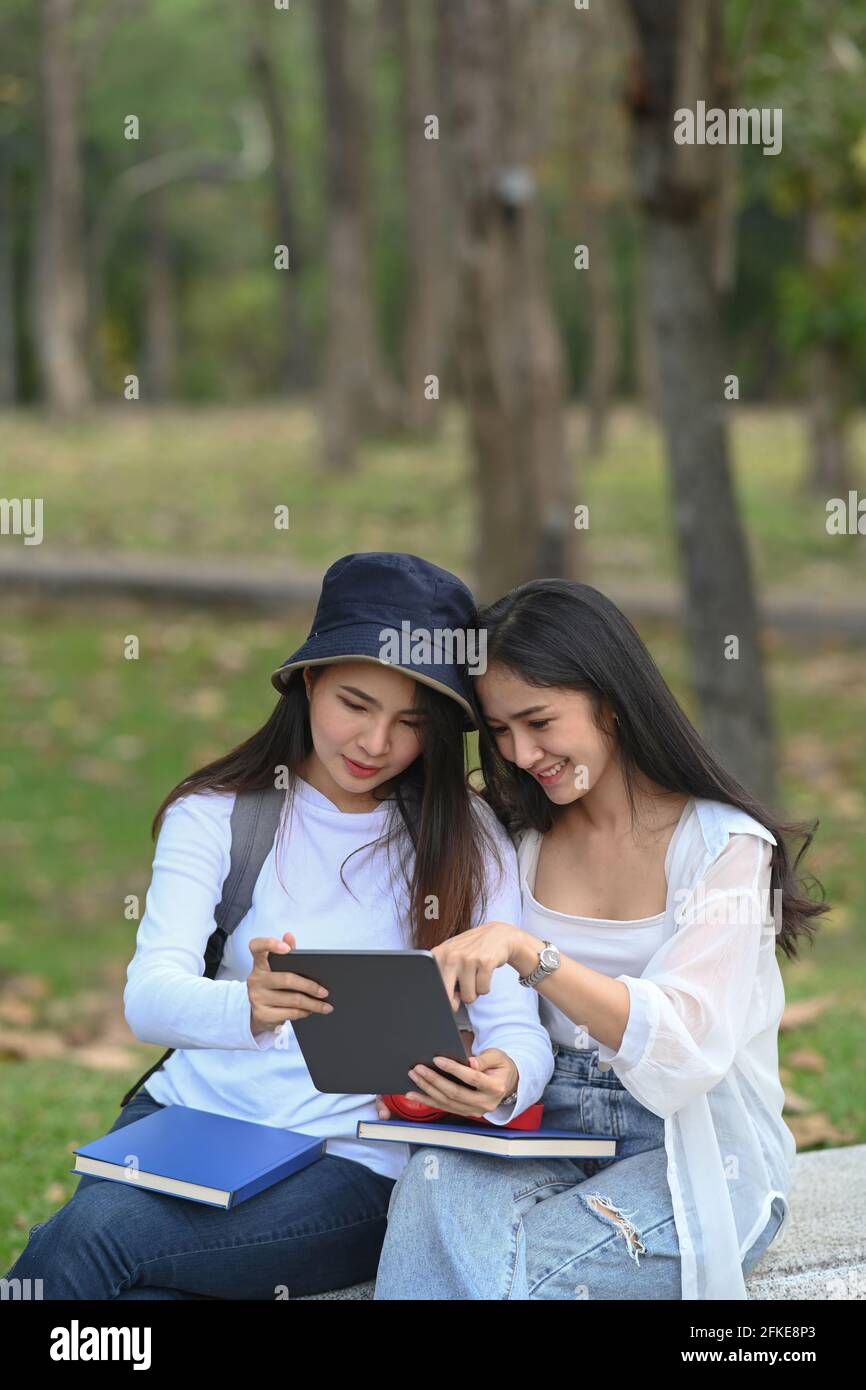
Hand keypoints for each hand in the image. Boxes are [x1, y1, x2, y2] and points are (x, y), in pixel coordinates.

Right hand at [246, 932, 332, 1033]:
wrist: (261, 1014)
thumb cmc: (274, 987)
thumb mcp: (279, 970)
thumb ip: (288, 954)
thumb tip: (289, 935)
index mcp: (260, 963)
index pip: (257, 947)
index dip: (269, 945)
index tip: (287, 948)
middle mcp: (255, 978)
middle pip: (286, 979)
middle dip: (310, 986)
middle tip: (325, 992)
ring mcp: (256, 997)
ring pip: (292, 999)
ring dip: (312, 1004)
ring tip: (325, 1006)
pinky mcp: (261, 1014)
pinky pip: (289, 1013)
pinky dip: (303, 1012)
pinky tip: (311, 1011)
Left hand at [403, 1048, 518, 1118]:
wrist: (506, 1082)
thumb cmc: (500, 1066)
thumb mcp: (497, 1056)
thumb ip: (484, 1059)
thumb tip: (469, 1062)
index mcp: (495, 1087)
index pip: (472, 1078)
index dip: (454, 1069)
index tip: (437, 1059)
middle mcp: (485, 1103)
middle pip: (455, 1093)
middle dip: (434, 1080)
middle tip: (418, 1068)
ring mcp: (475, 1110)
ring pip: (447, 1102)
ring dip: (427, 1090)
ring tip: (414, 1077)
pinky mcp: (465, 1112)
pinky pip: (444, 1107)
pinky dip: (427, 1100)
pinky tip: (414, 1094)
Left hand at [431, 921, 523, 1007]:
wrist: (496, 935)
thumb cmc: (470, 950)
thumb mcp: (450, 956)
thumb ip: (442, 977)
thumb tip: (446, 1003)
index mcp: (438, 955)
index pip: (434, 988)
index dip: (444, 997)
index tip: (452, 993)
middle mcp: (451, 955)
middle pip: (448, 998)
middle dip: (458, 999)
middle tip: (464, 989)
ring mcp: (468, 958)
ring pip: (468, 996)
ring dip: (474, 991)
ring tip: (476, 976)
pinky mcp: (486, 962)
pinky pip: (483, 990)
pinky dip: (485, 987)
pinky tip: (485, 973)